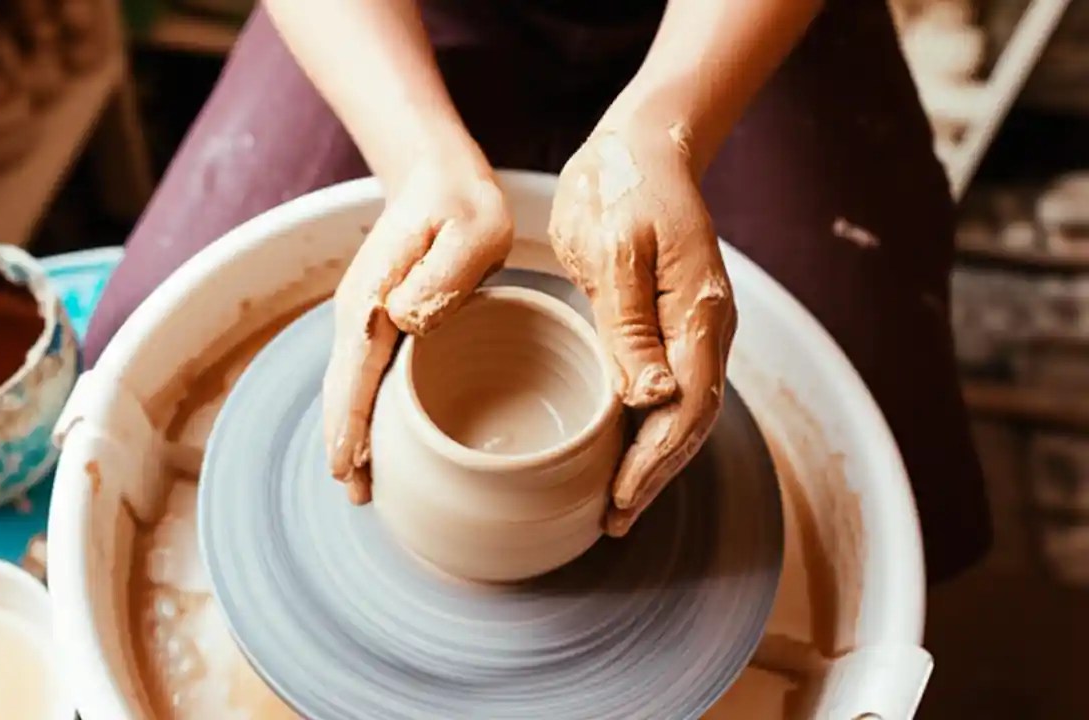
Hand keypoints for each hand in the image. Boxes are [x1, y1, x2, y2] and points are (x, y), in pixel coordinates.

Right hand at [323, 158, 512, 501]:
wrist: (435, 174)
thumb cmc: (461, 203)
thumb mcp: (471, 230)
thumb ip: (443, 277)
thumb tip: (405, 323)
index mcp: (375, 298)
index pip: (354, 375)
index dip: (350, 425)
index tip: (348, 469)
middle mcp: (359, 313)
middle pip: (341, 391)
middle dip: (344, 444)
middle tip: (356, 497)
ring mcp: (364, 316)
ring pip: (347, 387)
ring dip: (349, 433)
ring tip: (360, 484)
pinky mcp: (379, 318)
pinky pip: (363, 375)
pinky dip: (361, 410)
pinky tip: (376, 437)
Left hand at [549, 127, 735, 536]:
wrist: (643, 143)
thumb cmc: (621, 187)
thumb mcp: (613, 251)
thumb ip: (629, 325)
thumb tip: (652, 399)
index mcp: (697, 312)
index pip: (684, 409)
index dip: (653, 462)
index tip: (618, 500)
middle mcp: (709, 327)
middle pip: (693, 422)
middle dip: (656, 476)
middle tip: (614, 521)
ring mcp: (699, 325)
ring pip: (688, 411)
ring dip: (657, 460)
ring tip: (620, 503)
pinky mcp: (680, 320)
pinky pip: (676, 387)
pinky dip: (654, 427)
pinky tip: (628, 447)